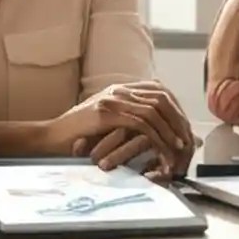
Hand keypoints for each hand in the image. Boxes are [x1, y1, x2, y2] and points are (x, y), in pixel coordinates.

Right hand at [54, 82, 193, 170]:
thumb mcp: (110, 125)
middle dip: (178, 120)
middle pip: (162, 98)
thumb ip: (132, 123)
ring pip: (154, 111)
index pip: (160, 91)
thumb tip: (162, 134)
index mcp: (121, 88)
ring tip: (179, 148)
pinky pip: (140, 124)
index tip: (185, 128)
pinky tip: (163, 149)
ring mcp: (112, 99)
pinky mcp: (106, 113)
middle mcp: (119, 89)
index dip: (176, 109)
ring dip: (170, 131)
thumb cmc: (80, 136)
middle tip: (188, 139)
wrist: (50, 138)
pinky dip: (157, 137)